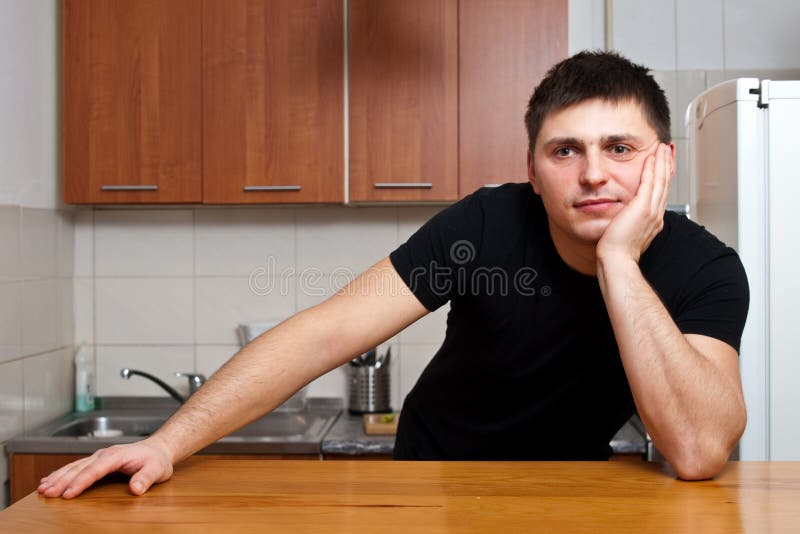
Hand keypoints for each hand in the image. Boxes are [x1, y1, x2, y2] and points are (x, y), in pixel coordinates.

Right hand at [37, 436, 173, 498]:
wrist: (157, 449)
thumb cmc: (156, 460)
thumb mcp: (157, 470)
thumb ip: (146, 478)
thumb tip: (135, 489)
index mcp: (116, 455)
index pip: (95, 469)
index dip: (81, 482)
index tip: (68, 494)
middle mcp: (104, 454)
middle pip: (79, 468)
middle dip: (62, 480)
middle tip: (47, 493)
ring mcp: (99, 456)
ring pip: (74, 466)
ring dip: (57, 477)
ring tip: (42, 489)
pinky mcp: (96, 461)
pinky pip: (76, 467)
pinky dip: (61, 473)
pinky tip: (49, 480)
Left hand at [596, 143, 672, 264]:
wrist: (617, 259)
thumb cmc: (618, 252)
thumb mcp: (627, 234)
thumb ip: (630, 223)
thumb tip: (625, 218)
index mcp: (653, 221)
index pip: (661, 194)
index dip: (663, 178)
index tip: (663, 165)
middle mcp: (656, 215)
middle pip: (665, 184)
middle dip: (666, 166)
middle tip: (666, 151)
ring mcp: (651, 211)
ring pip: (660, 181)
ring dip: (661, 162)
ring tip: (661, 148)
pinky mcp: (642, 208)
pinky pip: (649, 183)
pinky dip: (652, 169)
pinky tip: (651, 157)